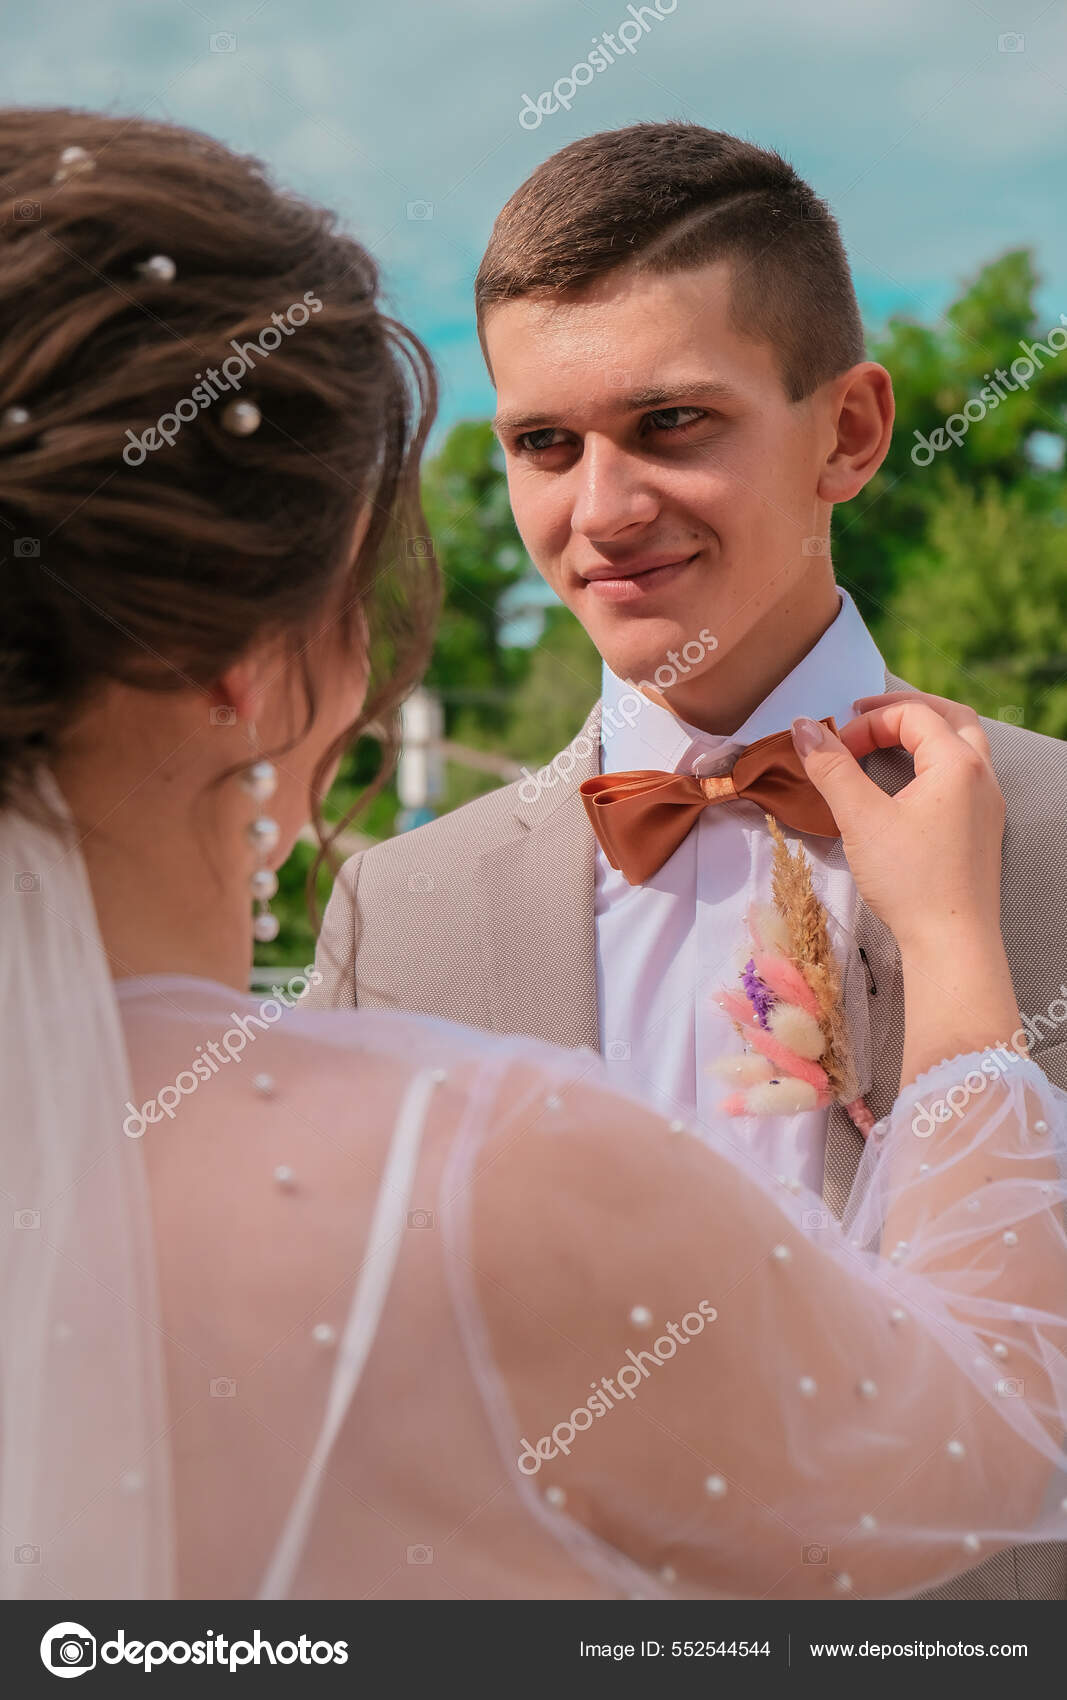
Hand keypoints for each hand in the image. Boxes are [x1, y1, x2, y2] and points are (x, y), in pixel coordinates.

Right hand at [791, 690, 1005, 956]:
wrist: (951, 943)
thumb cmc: (910, 880)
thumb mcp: (861, 818)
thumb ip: (831, 768)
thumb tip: (804, 727)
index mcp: (958, 764)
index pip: (913, 716)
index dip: (868, 723)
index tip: (835, 749)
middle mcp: (982, 776)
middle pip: (951, 717)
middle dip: (906, 711)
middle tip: (865, 715)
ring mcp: (988, 804)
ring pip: (963, 746)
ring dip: (926, 734)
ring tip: (888, 742)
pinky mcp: (983, 830)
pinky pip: (965, 776)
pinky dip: (936, 763)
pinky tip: (910, 785)